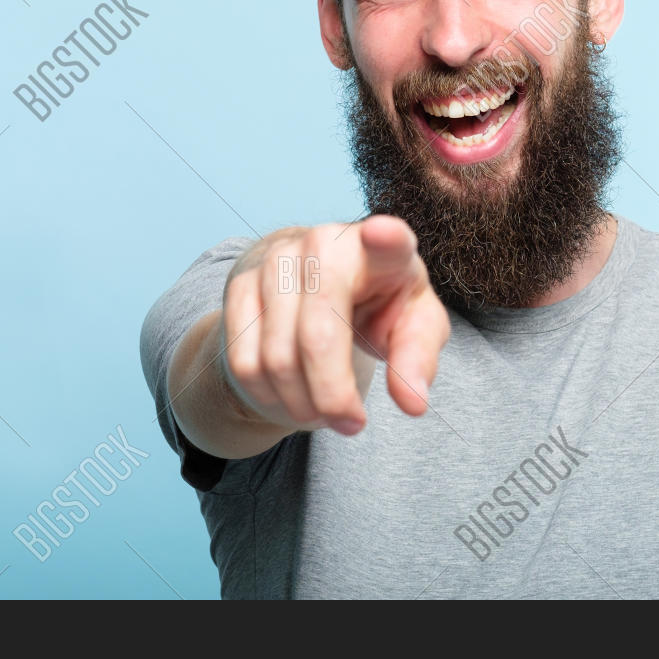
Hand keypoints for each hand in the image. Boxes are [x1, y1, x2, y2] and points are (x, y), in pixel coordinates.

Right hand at [219, 215, 450, 435]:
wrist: (315, 280)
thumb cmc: (378, 304)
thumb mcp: (413, 327)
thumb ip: (417, 360)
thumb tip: (412, 403)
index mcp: (383, 250)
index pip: (388, 239)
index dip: (386, 237)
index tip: (382, 234)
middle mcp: (324, 243)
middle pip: (318, 336)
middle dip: (332, 396)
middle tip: (352, 424)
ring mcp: (275, 260)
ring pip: (276, 359)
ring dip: (301, 404)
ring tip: (324, 411)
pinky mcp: (240, 283)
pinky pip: (244, 362)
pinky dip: (269, 396)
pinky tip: (292, 396)